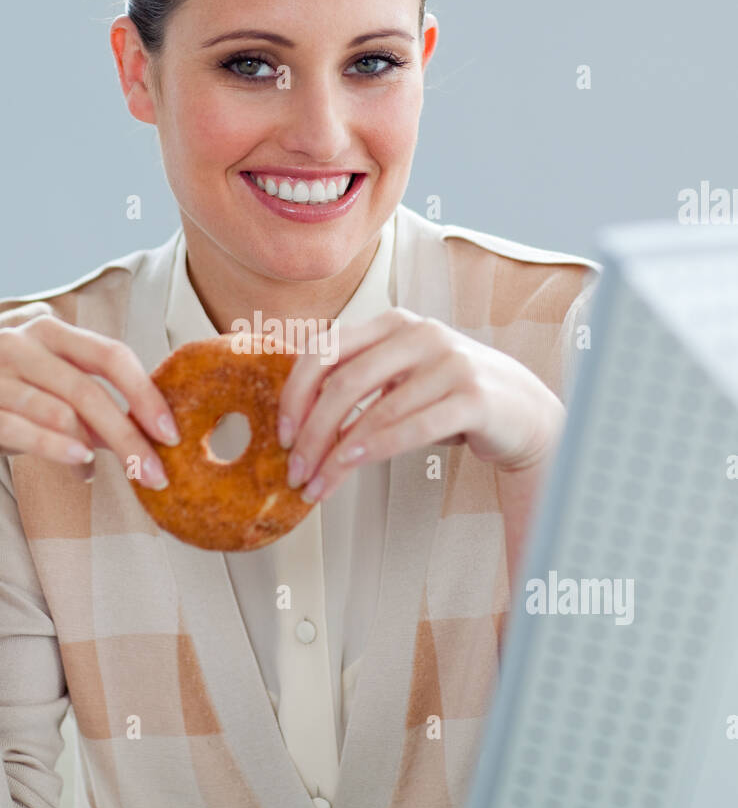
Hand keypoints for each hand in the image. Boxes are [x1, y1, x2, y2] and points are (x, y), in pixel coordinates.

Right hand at [0, 302, 179, 489]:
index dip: (145, 393)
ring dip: (93, 450)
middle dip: (128, 435)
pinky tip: (82, 467)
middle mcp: (15, 341)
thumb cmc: (11, 411)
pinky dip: (57, 450)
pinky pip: (21, 429)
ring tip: (108, 473)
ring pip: (57, 412)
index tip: (171, 433)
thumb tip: (154, 434)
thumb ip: (99, 409)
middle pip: (87, 389)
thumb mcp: (57, 401)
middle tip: (154, 473)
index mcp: (47, 327)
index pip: (110, 354)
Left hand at [276, 307, 565, 503]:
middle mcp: (420, 334)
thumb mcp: (401, 377)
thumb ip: (358, 382)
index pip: (326, 350)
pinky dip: (376, 448)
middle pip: (345, 382)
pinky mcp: (474, 397)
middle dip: (312, 432)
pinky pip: (413, 426)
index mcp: (393, 323)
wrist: (523, 412)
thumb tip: (295, 419)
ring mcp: (450, 363)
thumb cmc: (450, 398)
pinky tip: (352, 466)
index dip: (296, 393)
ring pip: (376, 411)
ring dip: (339, 454)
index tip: (283, 434)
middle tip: (295, 469)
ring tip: (319, 484)